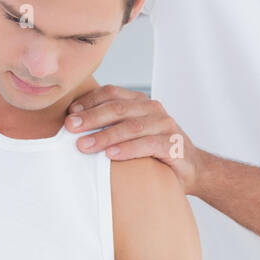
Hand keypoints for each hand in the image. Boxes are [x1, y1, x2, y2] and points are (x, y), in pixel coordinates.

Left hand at [65, 85, 201, 192]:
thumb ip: (111, 124)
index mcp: (141, 101)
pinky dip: (127, 149)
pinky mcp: (174, 144)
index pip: (111, 93)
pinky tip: (110, 155)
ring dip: (104, 136)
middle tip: (70, 128)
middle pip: (118, 108)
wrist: (190, 167)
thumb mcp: (131, 132)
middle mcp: (153, 108)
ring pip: (130, 127)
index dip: (89, 101)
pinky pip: (148, 145)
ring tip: (83, 146)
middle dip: (91, 118)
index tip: (69, 114)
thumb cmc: (153, 150)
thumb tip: (73, 124)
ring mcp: (165, 125)